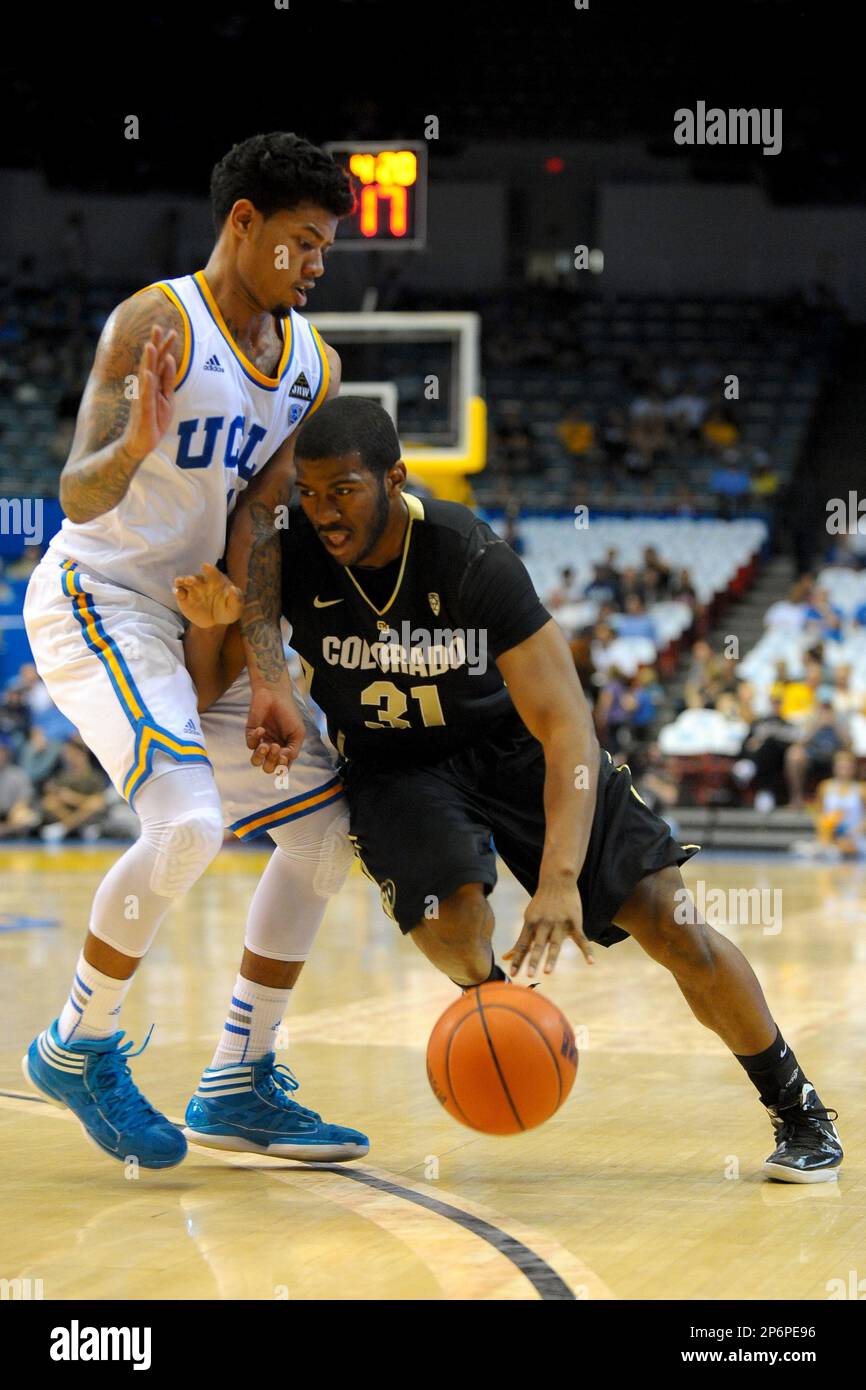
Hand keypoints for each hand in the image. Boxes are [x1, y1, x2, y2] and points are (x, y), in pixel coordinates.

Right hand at [122, 324, 177, 458]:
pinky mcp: (143, 410)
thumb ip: (167, 379)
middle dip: (155, 345)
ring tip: (150, 345)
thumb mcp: (166, 398)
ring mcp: (143, 397)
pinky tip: (147, 373)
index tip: (172, 331)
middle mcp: (146, 386)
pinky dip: (146, 384)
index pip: (160, 361)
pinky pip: (145, 396)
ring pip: (146, 375)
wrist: (139, 442)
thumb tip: (169, 359)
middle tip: (158, 326)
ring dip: (148, 360)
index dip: (165, 347)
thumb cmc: (153, 419)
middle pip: (151, 362)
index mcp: (154, 383)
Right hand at [174, 563, 242, 627]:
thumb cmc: (228, 610)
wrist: (217, 622)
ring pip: (184, 582)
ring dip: (181, 581)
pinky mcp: (184, 599)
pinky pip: (179, 593)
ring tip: (180, 582)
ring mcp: (192, 590)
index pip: (212, 573)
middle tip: (191, 580)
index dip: (209, 569)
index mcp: (216, 581)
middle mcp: (202, 583)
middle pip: (195, 577)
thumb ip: (236, 598)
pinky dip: (177, 592)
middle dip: (192, 578)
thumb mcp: (236, 607)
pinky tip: (179, 593)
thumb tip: (234, 589)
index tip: (206, 566)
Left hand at [246, 683, 305, 772]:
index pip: (282, 767)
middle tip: (276, 748)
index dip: (282, 767)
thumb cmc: (289, 712)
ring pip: (255, 761)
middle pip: (268, 768)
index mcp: (286, 749)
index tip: (285, 755)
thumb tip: (285, 762)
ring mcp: (261, 742)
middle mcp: (273, 748)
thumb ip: (294, 750)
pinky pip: (250, 745)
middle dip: (271, 762)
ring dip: (261, 756)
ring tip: (266, 745)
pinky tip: (261, 728)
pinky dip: (256, 738)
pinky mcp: (251, 735)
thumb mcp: (298, 732)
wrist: (275, 695)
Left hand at [504, 881, 593, 977]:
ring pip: (555, 944)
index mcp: (531, 923)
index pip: (522, 944)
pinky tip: (591, 962)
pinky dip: (587, 951)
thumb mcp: (528, 919)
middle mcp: (544, 923)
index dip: (517, 959)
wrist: (558, 881)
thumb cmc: (541, 904)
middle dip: (533, 960)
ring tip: (547, 972)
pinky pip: (581, 939)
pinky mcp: (574, 923)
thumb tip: (506, 957)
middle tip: (528, 974)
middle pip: (537, 945)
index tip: (512, 973)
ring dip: (551, 958)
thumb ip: (521, 940)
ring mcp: (560, 923)